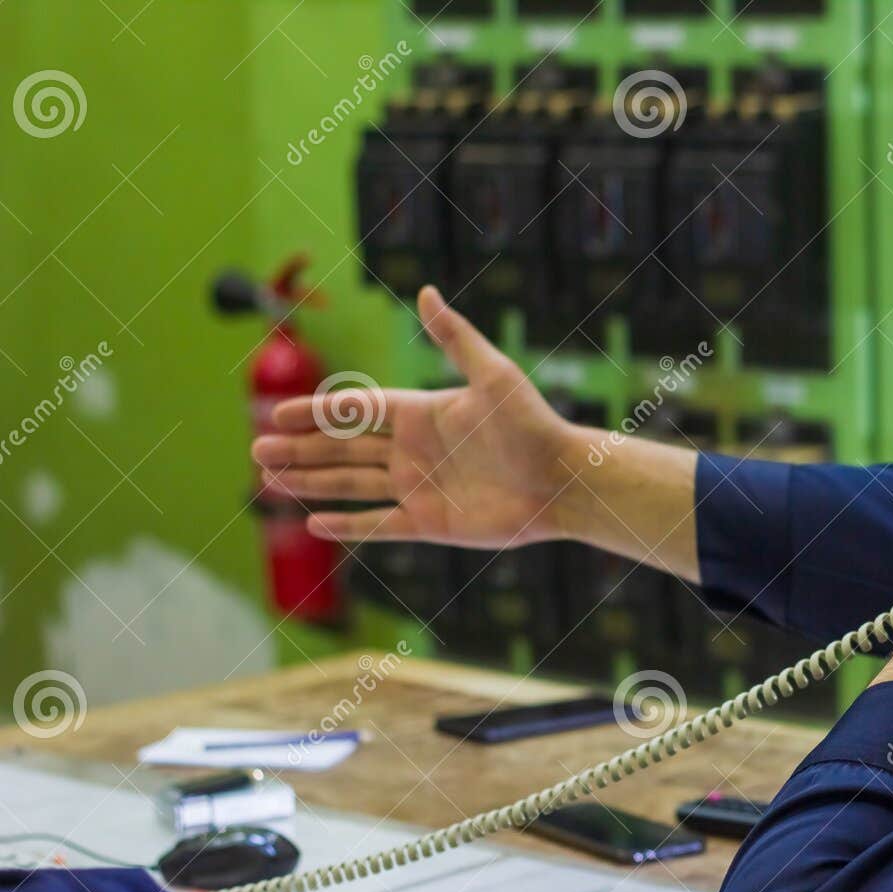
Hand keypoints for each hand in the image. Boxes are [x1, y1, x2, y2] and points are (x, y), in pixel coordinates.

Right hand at [252, 287, 581, 548]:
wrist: (563, 480)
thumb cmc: (532, 425)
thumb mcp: (492, 375)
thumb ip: (453, 337)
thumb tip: (425, 290)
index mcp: (421, 413)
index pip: (355, 410)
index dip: (316, 413)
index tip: (275, 414)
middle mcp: (414, 450)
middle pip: (343, 448)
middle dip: (300, 450)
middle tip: (255, 450)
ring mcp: (419, 487)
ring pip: (352, 485)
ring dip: (311, 483)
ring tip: (269, 481)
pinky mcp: (431, 523)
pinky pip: (380, 525)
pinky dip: (348, 525)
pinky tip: (313, 524)